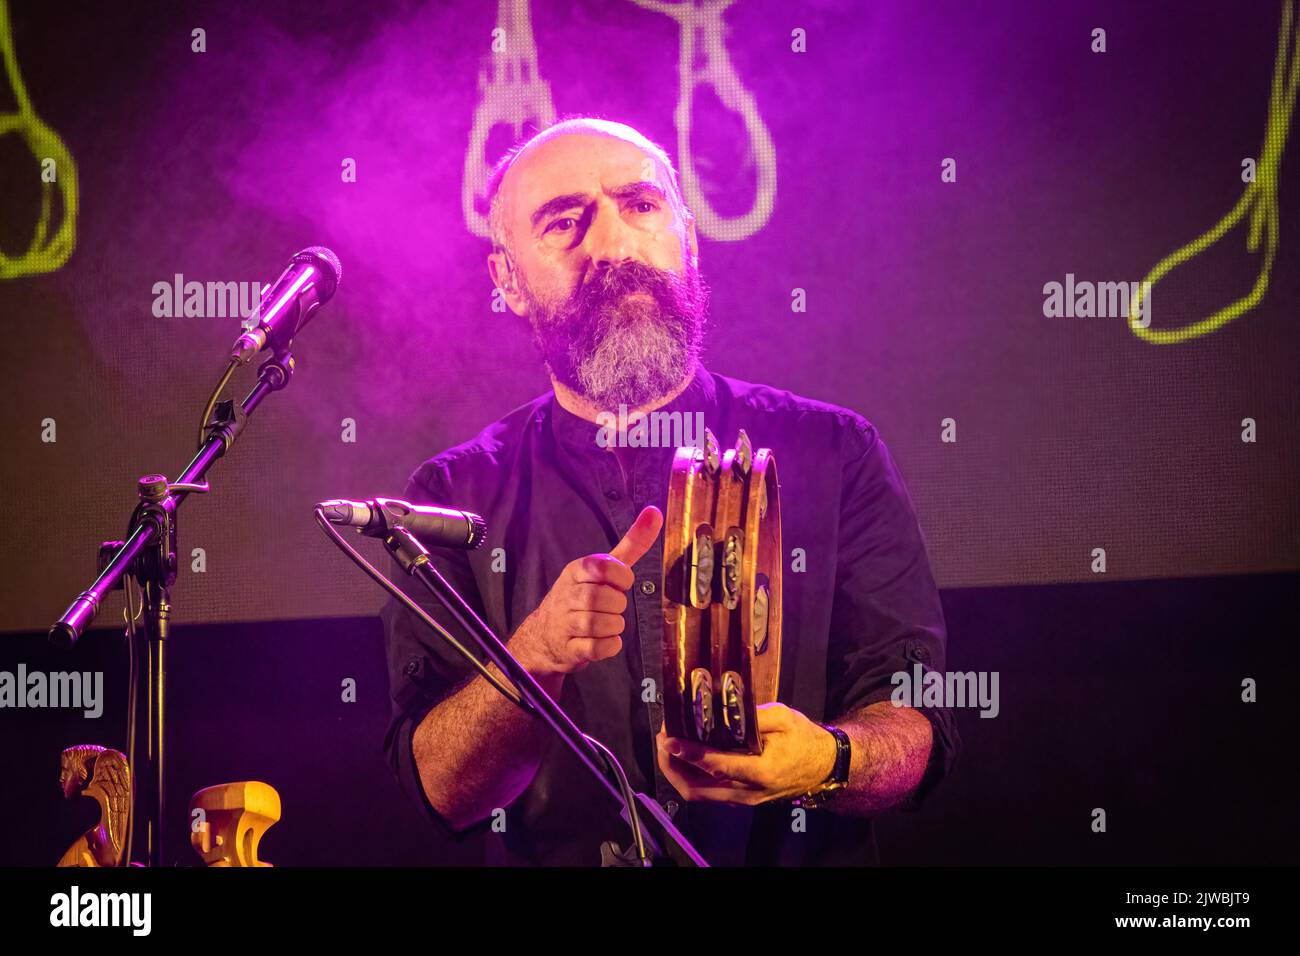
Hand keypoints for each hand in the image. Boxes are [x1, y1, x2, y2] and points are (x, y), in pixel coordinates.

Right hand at [509, 505, 662, 675]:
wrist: (544, 636)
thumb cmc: (581, 596)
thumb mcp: (602, 568)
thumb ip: (630, 544)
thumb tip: (654, 513)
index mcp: (576, 571)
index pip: (604, 567)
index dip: (621, 577)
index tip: (619, 584)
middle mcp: (566, 595)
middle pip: (602, 598)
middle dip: (617, 604)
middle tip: (612, 606)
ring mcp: (565, 623)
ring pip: (600, 624)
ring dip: (614, 626)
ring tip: (608, 623)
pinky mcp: (568, 649)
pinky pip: (597, 648)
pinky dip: (609, 646)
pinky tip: (604, 640)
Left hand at [656, 703, 838, 805]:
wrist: (823, 767)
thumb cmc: (804, 740)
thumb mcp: (784, 717)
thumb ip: (754, 715)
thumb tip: (722, 707)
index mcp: (761, 772)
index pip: (717, 766)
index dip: (690, 754)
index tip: (670, 740)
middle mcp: (748, 793)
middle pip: (697, 788)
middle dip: (672, 765)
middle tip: (663, 738)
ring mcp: (742, 800)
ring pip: (697, 793)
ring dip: (677, 771)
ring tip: (668, 744)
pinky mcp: (738, 798)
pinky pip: (706, 792)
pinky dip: (689, 775)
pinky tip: (684, 754)